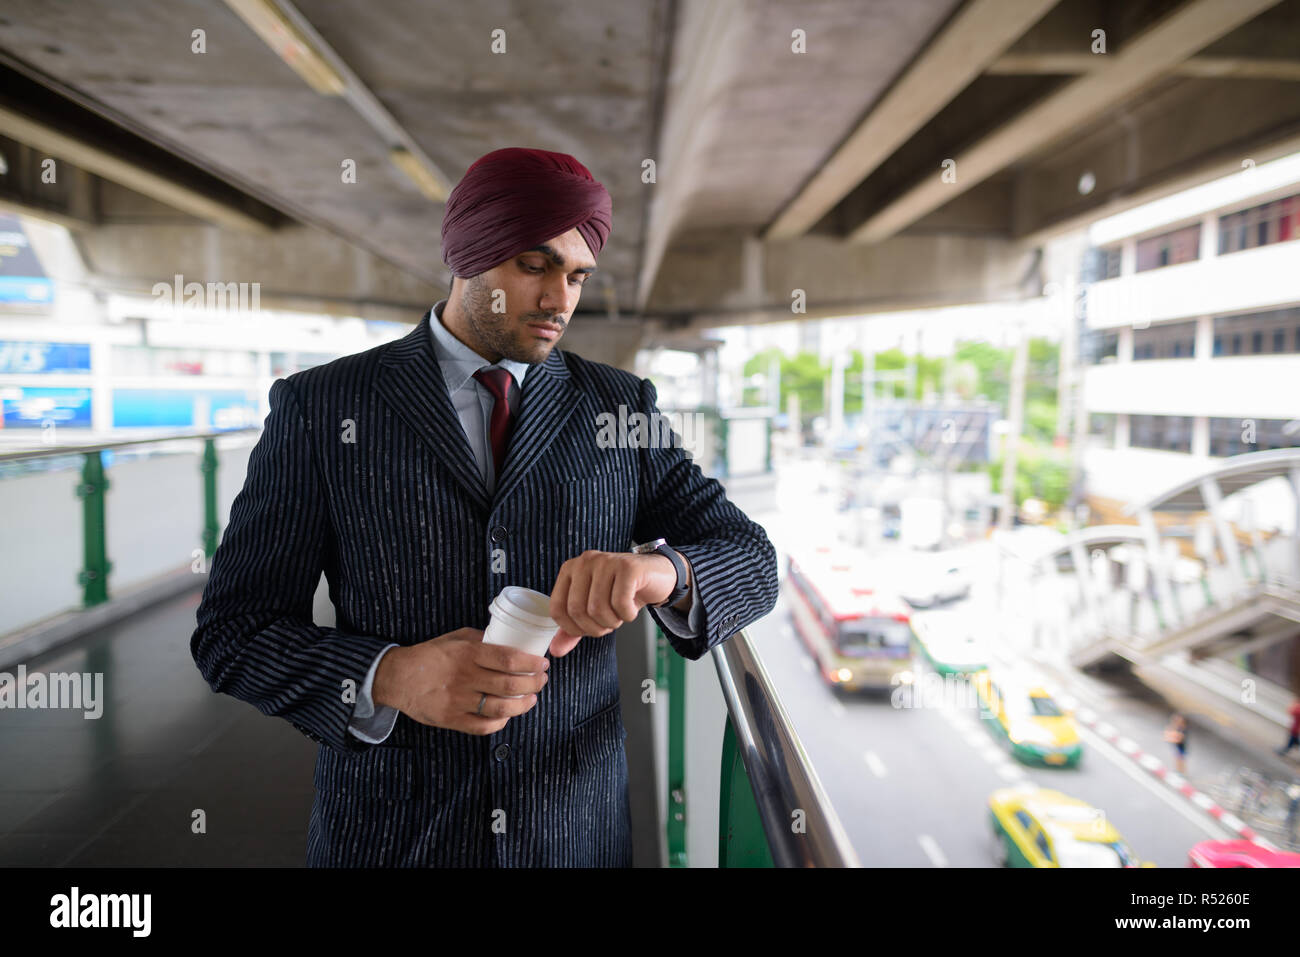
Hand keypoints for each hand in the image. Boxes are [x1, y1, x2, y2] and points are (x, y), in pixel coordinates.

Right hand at [372, 627, 548, 734]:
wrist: (397, 677)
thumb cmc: (429, 655)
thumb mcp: (455, 638)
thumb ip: (481, 640)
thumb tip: (510, 642)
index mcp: (467, 654)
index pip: (508, 659)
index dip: (530, 664)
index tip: (542, 664)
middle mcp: (464, 677)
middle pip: (509, 685)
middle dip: (533, 684)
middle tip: (541, 680)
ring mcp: (458, 701)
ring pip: (501, 708)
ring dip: (523, 705)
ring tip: (530, 698)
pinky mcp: (451, 719)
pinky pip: (483, 726)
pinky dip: (501, 722)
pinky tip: (508, 715)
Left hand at [547, 550, 678, 656]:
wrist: (657, 577)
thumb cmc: (623, 592)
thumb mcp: (594, 611)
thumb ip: (573, 629)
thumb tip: (555, 650)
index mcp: (570, 570)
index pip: (557, 608)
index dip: (573, 628)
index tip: (589, 629)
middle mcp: (585, 562)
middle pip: (576, 610)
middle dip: (595, 627)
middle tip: (609, 624)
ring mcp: (606, 561)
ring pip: (597, 608)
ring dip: (612, 621)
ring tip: (620, 615)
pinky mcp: (627, 566)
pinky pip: (620, 602)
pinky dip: (627, 615)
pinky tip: (631, 609)